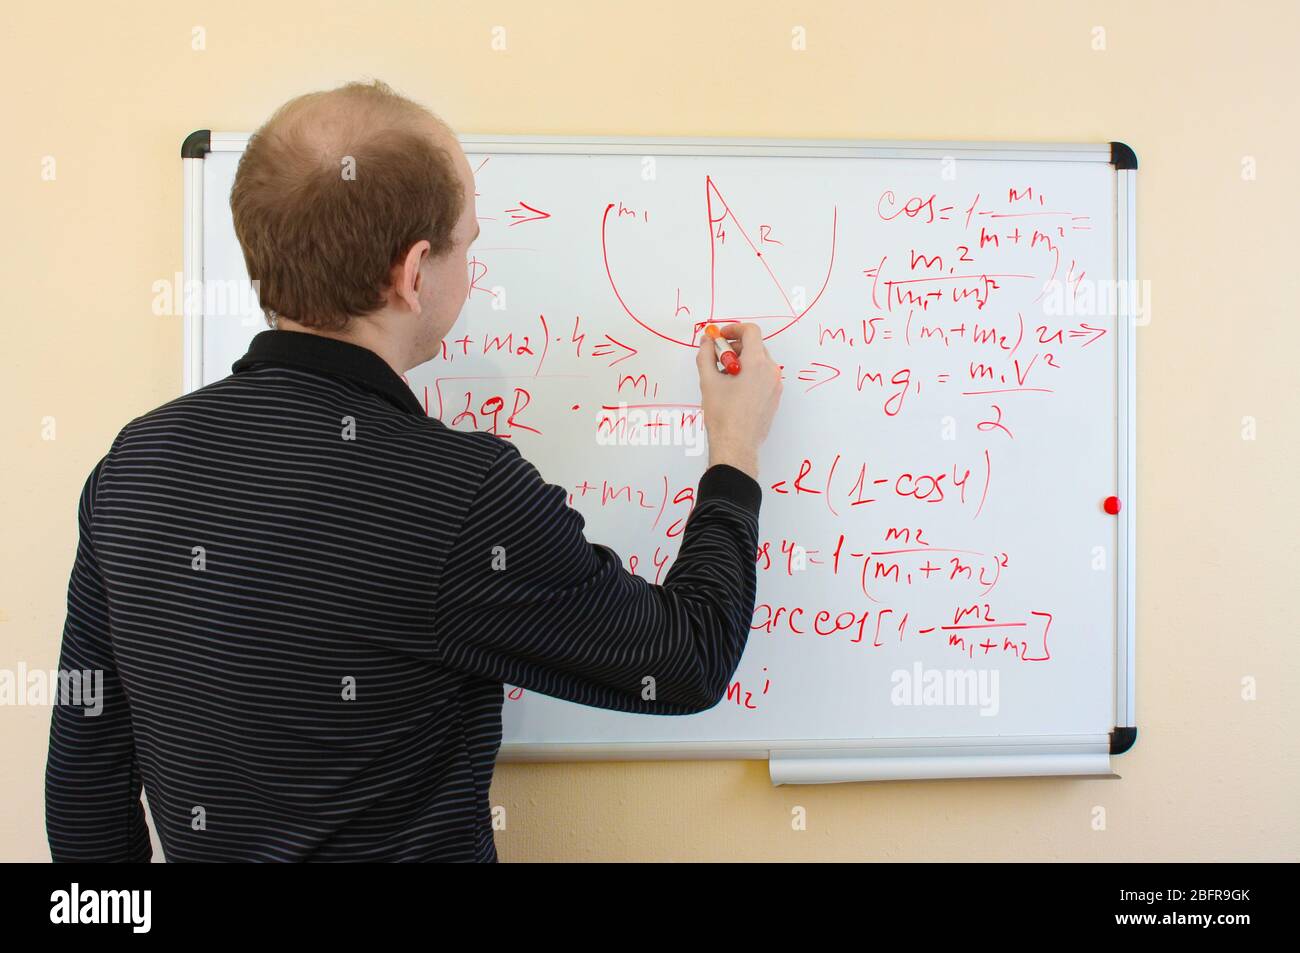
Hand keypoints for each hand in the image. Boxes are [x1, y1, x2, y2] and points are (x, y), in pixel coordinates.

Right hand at [695, 322, 782, 479]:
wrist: (736, 445)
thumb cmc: (723, 415)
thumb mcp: (708, 381)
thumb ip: (706, 355)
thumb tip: (706, 341)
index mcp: (757, 364)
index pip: (751, 332)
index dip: (733, 329)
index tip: (720, 336)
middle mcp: (771, 372)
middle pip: (755, 346)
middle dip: (735, 347)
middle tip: (718, 357)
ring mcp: (775, 385)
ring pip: (759, 362)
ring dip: (742, 361)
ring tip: (724, 376)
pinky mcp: (774, 397)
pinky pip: (763, 376)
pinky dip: (749, 374)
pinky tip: (733, 389)